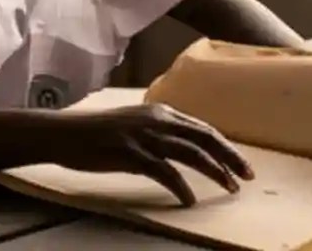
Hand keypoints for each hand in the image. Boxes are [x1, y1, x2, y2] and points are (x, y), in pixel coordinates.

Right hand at [54, 103, 254, 205]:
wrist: (64, 134)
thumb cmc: (95, 132)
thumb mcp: (132, 124)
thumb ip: (157, 130)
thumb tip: (181, 145)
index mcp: (159, 111)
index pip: (202, 128)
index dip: (225, 146)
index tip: (240, 163)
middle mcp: (156, 120)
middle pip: (204, 138)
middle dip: (230, 158)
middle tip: (248, 177)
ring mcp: (144, 137)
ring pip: (191, 154)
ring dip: (215, 172)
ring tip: (230, 188)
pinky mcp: (131, 155)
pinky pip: (165, 173)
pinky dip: (181, 188)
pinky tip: (189, 200)